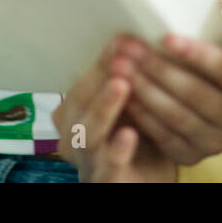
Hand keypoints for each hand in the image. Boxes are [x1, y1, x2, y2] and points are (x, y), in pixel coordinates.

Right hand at [52, 40, 176, 181]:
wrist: (147, 182)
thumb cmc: (138, 142)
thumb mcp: (130, 106)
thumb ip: (127, 79)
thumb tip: (135, 39)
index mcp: (76, 115)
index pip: (83, 83)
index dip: (101, 62)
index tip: (120, 40)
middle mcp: (74, 138)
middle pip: (78, 105)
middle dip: (99, 79)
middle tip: (119, 57)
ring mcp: (88, 163)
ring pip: (87, 135)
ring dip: (103, 108)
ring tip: (121, 85)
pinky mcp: (107, 183)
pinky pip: (108, 168)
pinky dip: (116, 151)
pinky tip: (129, 134)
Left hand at [108, 33, 221, 164]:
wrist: (219, 109)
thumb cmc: (214, 68)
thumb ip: (212, 36)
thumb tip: (177, 6)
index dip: (197, 54)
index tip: (166, 37)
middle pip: (197, 93)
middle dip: (158, 69)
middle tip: (129, 48)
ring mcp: (217, 142)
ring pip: (177, 116)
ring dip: (144, 89)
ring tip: (119, 66)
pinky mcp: (193, 156)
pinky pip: (164, 136)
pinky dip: (142, 114)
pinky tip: (124, 94)